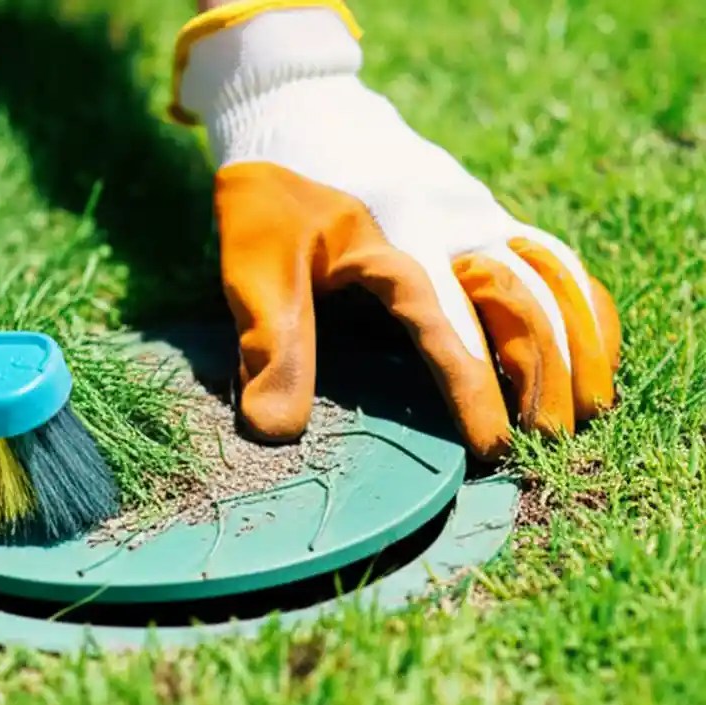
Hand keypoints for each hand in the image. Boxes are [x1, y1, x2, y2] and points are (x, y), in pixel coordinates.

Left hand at [171, 2, 620, 458]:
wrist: (300, 112)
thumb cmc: (272, 196)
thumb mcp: (254, 265)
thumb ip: (270, 345)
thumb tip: (272, 432)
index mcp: (399, 239)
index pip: (450, 328)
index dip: (474, 393)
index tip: (491, 451)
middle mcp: (454, 222)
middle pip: (522, 303)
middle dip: (542, 377)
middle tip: (546, 444)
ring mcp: (479, 210)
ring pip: (553, 278)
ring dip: (579, 343)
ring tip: (589, 409)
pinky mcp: (488, 209)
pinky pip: (554, 257)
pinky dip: (582, 303)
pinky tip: (590, 348)